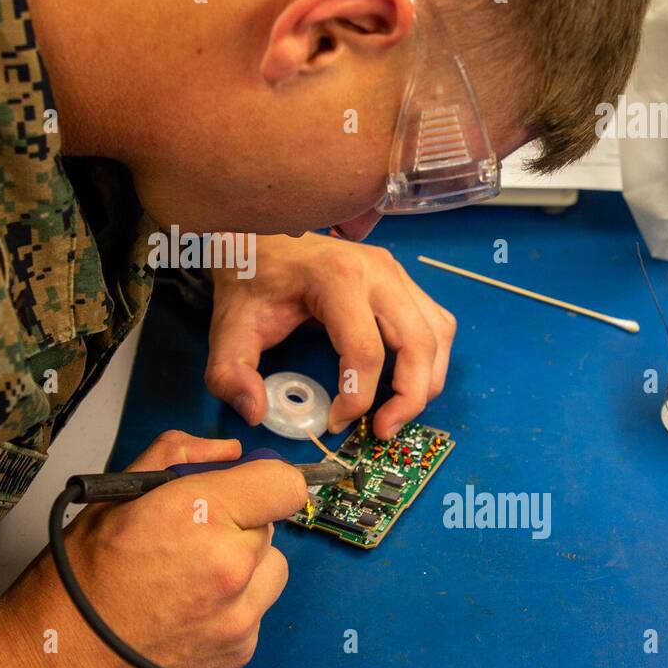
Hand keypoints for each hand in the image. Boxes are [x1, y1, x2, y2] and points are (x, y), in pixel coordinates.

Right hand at [0, 432, 305, 667]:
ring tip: (193, 571)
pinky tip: (190, 603)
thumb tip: (226, 451)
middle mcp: (229, 565)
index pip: (283, 484)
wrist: (62, 653)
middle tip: (194, 534)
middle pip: (272, 525)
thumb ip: (179, 456)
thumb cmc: (80, 576)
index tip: (247, 485)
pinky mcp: (240, 648)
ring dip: (245, 564)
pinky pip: (258, 609)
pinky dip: (235, 604)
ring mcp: (239, 614)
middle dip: (240, 522)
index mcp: (199, 515)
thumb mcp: (119, 493)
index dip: (263, 479)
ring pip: (272, 569)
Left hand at [206, 233, 455, 438]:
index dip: (357, 398)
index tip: (334, 422)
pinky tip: (404, 380)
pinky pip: (436, 322)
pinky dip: (429, 358)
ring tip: (396, 413)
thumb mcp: (229, 328)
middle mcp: (378, 271)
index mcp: (337, 278)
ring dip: (426, 380)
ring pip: (437, 334)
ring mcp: (396, 272)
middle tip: (382, 431)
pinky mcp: (403, 279)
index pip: (365, 350)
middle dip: (409, 398)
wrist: (263, 236)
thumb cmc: (251, 281)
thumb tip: (256, 412)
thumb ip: (230, 374)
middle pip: (418, 343)